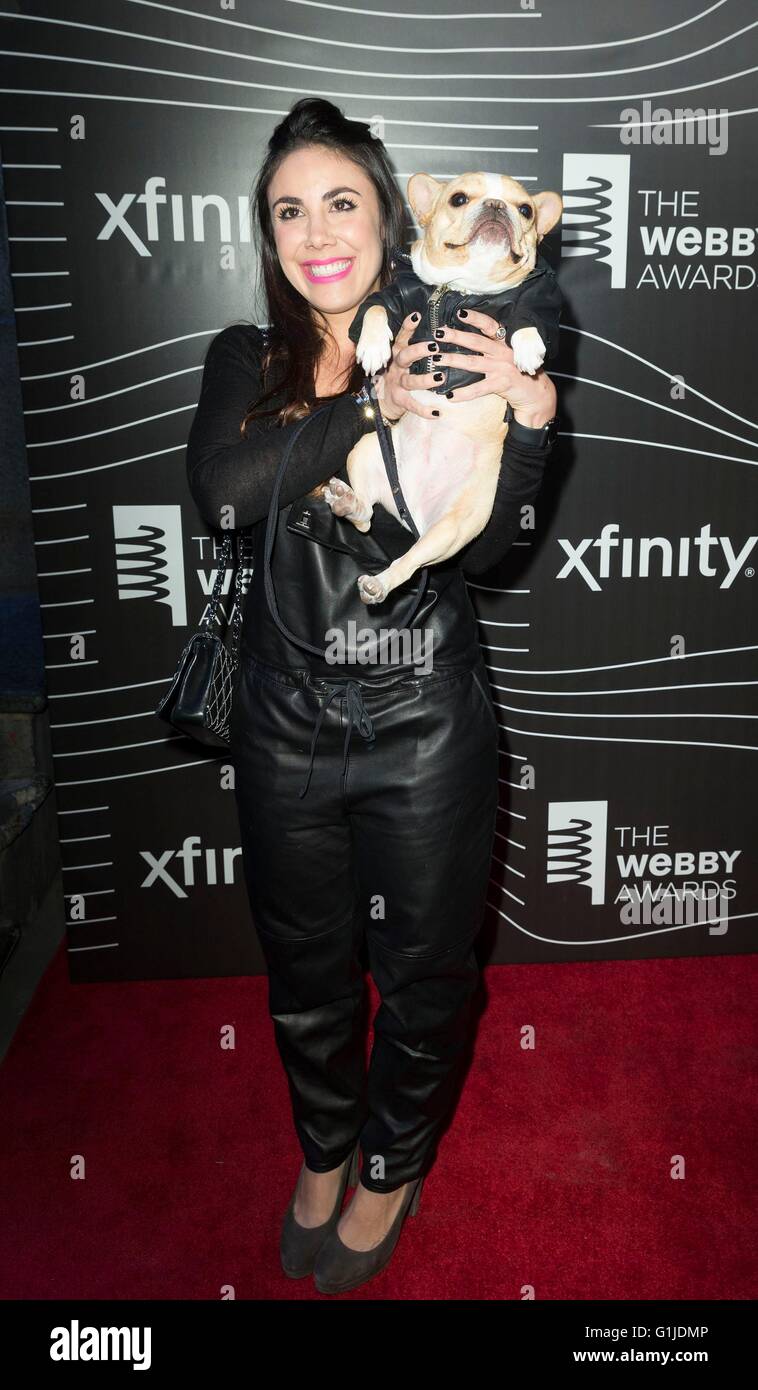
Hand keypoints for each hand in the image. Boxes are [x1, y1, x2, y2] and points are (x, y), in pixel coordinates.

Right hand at [369, 312, 446, 421]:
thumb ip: (415, 346)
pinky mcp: (399, 400)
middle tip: (434, 347)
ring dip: (425, 380)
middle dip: (418, 351)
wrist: (380, 401)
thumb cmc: (399, 375)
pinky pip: (412, 405)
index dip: (407, 327)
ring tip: (441, 378)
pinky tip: (437, 413)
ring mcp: (396, 384)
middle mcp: (396, 367)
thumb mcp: (402, 359)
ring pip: (410, 381)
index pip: (402, 337)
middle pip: (405, 356)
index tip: (417, 315)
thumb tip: (440, 329)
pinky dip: (424, 410)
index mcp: (398, 354)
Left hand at [420, 308, 556, 427]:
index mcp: (504, 343)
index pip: (489, 326)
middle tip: (438, 332)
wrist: (537, 394)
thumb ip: (492, 348)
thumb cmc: (519, 373)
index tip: (459, 312)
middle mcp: (503, 352)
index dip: (475, 318)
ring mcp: (502, 368)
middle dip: (456, 336)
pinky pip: (479, 389)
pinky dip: (464, 393)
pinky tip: (450, 396)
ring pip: (473, 362)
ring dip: (453, 360)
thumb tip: (467, 340)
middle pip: (476, 341)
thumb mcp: (508, 356)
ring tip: (436, 360)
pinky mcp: (502, 384)